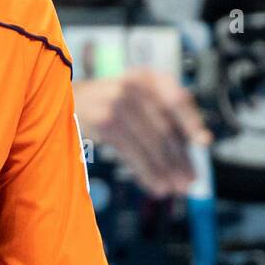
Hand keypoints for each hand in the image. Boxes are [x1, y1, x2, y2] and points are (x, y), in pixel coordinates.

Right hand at [74, 68, 211, 196]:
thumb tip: (193, 143)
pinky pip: (132, 152)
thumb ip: (160, 113)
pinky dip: (146, 171)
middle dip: (180, 158)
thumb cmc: (101, 104)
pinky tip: (154, 184)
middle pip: (165, 126)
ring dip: (165, 169)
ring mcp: (116, 103)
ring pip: (151, 142)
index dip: (191, 122)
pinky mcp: (103, 122)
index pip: (176, 99)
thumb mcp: (132, 97)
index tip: (203, 142)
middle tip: (189, 179)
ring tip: (175, 187)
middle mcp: (132, 85)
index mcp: (145, 77)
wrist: (61, 102)